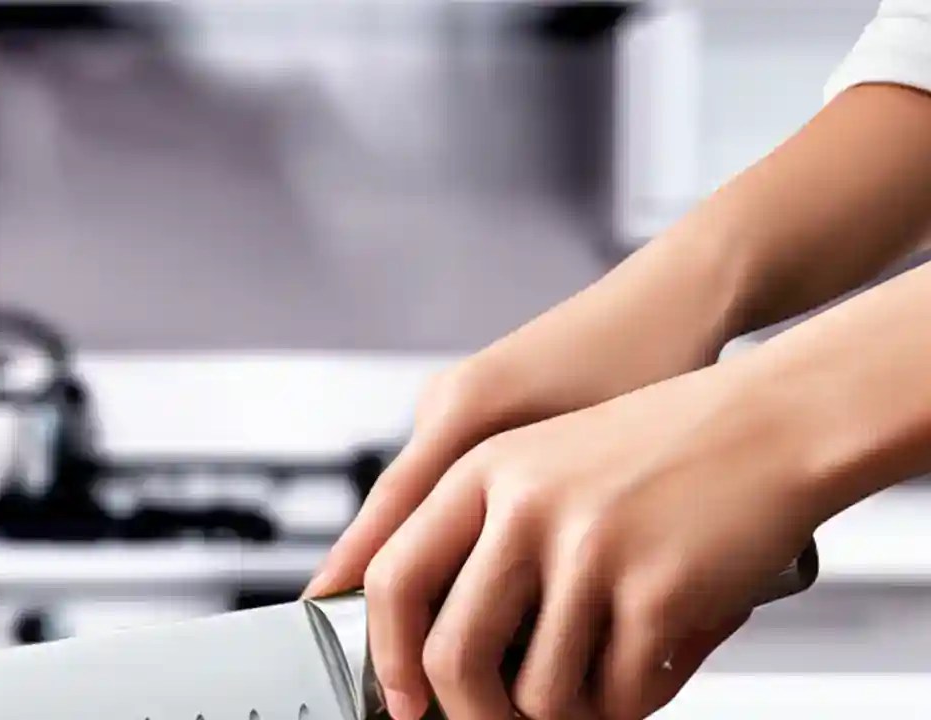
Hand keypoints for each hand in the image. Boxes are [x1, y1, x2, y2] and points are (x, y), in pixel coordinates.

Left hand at [315, 366, 821, 719]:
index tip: (404, 699)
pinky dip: (633, 701)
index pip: (395, 575)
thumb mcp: (546, 460)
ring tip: (598, 681)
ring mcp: (591, 547)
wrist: (769, 422)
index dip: (389, 653)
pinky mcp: (657, 589)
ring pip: (541, 695)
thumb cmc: (660, 448)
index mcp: (485, 469)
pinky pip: (621, 696)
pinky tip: (650, 664)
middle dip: (472, 715)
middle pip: (454, 654)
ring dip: (569, 713)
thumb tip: (436, 645)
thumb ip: (483, 534)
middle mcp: (526, 504)